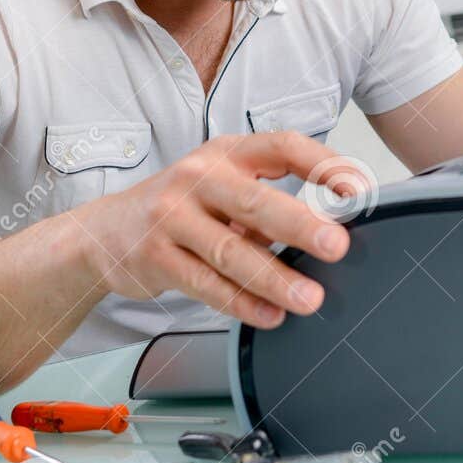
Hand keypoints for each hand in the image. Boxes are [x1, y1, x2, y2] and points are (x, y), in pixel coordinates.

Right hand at [74, 132, 359, 327]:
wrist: (103, 233)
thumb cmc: (181, 207)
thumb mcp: (223, 187)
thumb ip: (268, 203)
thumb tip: (332, 232)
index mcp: (227, 153)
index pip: (284, 147)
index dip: (325, 165)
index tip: (359, 191)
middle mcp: (198, 177)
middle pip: (256, 201)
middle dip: (300, 225)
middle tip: (337, 246)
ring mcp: (172, 216)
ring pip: (230, 251)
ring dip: (274, 278)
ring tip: (310, 299)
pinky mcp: (155, 256)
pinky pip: (205, 284)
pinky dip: (241, 303)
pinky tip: (269, 315)